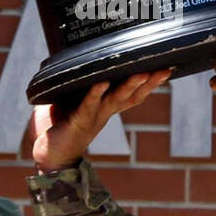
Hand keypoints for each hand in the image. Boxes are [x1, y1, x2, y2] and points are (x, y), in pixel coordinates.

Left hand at [31, 70, 171, 172]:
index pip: (133, 94)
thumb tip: (76, 58)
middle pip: (132, 96)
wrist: (49, 157)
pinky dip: (95, 94)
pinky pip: (88, 106)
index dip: (150, 83)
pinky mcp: (77, 122)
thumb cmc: (59, 126)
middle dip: (149, 83)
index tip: (166, 70)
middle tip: (163, 70)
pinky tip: (101, 82)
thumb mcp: (71, 100)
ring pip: (115, 100)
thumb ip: (78, 83)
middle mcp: (104, 112)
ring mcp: (93, 118)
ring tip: (140, 73)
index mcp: (106, 107)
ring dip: (128, 87)